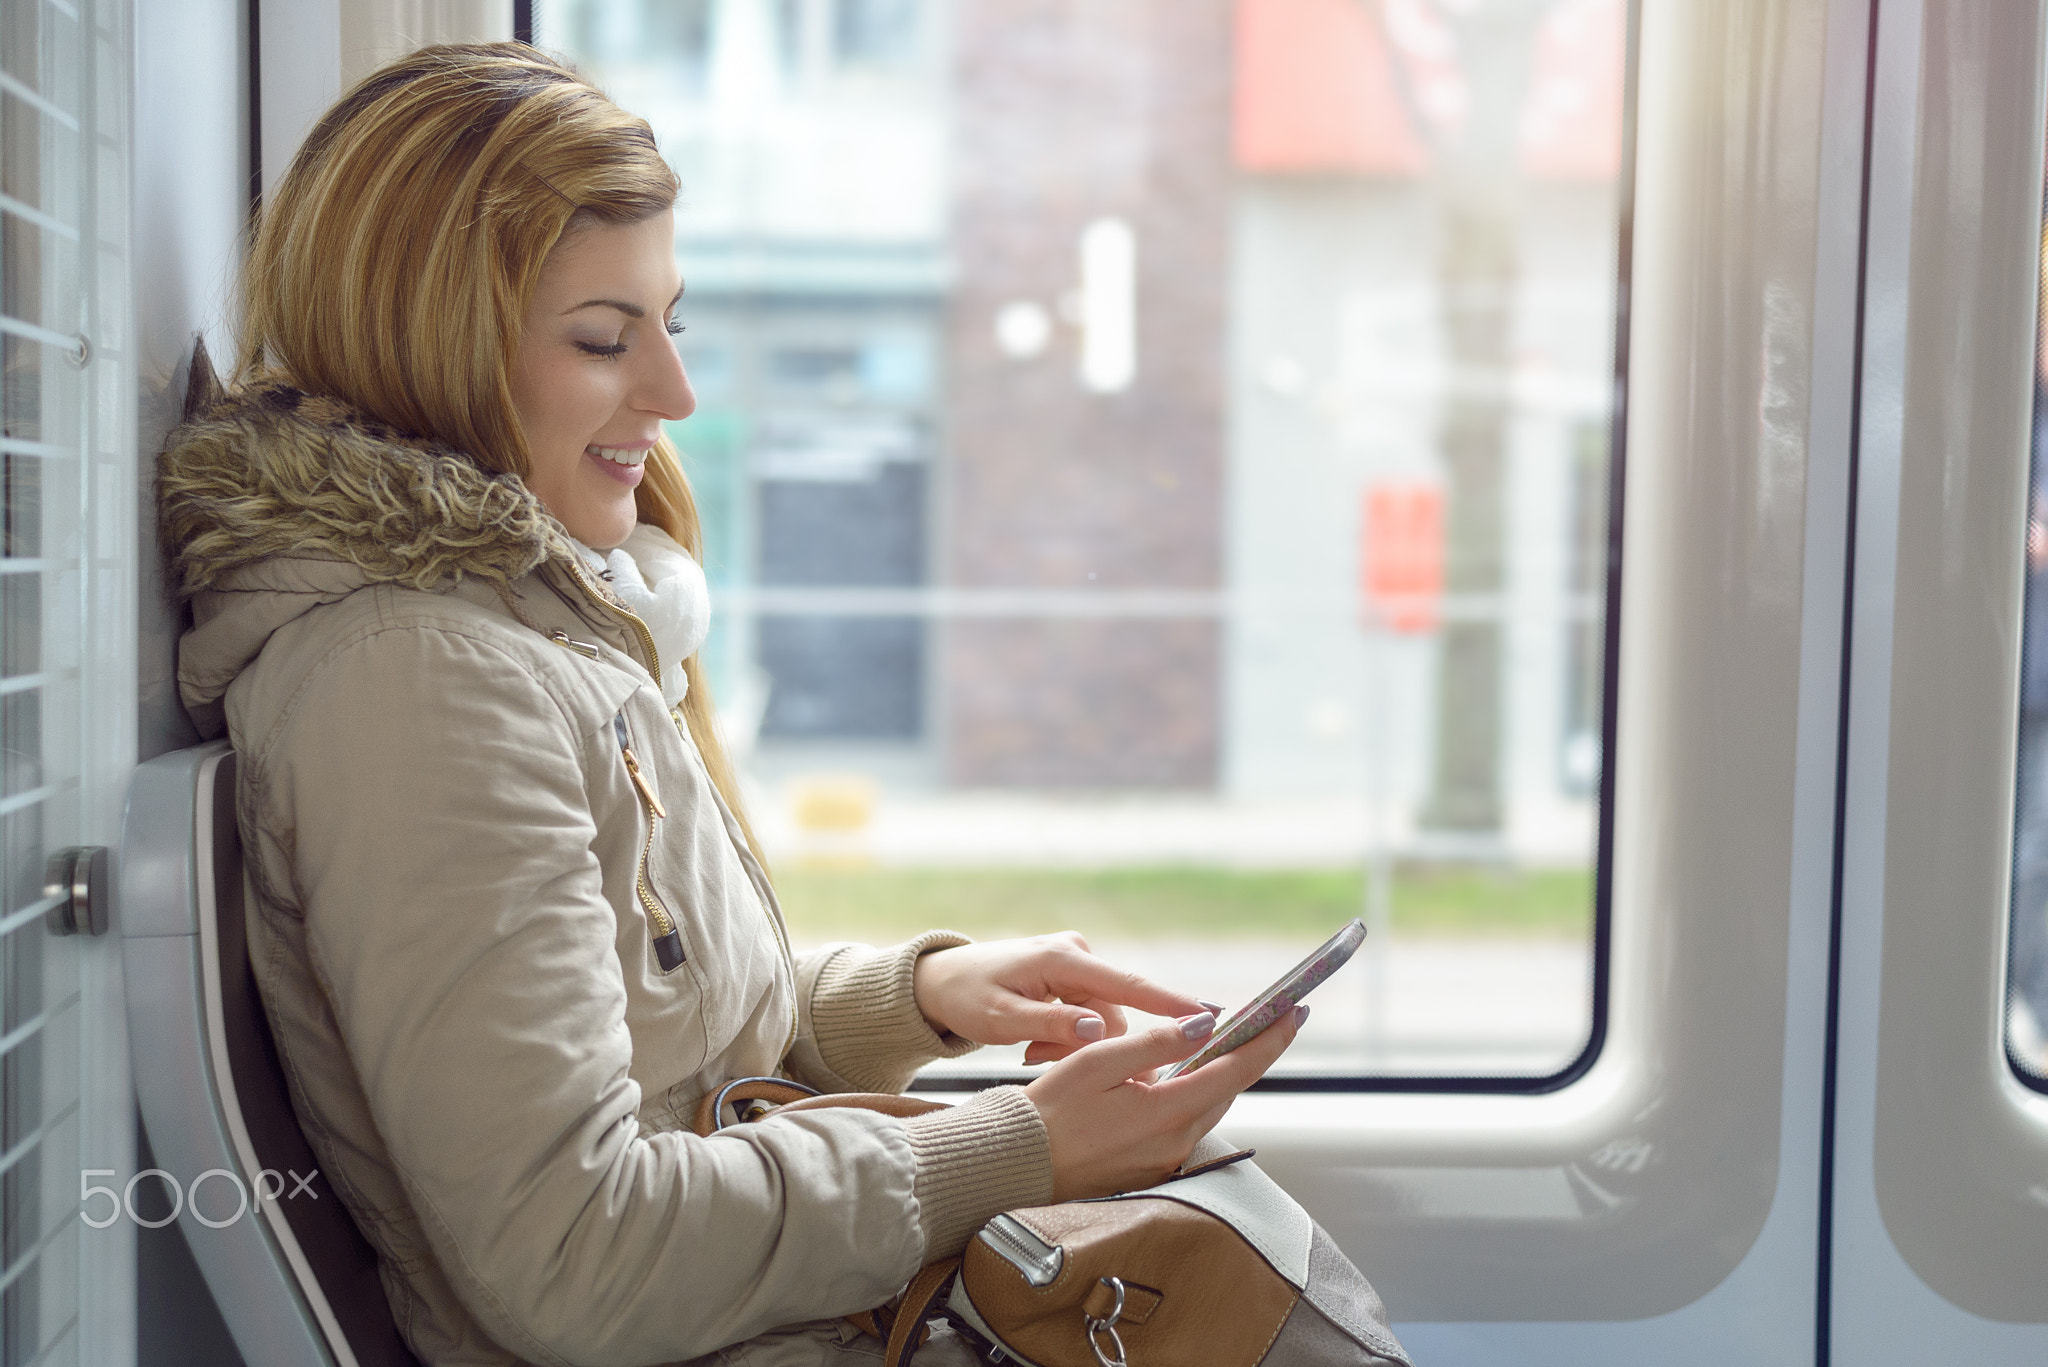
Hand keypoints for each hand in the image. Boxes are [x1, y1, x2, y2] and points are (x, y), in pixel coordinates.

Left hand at [912, 932, 1206, 1062]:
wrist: (941, 982)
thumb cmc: (966, 998)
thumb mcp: (998, 1019)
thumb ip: (1049, 1026)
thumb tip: (1097, 1031)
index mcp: (1063, 959)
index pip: (1128, 985)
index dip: (1170, 1004)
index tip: (1209, 1018)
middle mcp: (1077, 954)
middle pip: (1114, 1014)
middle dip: (1088, 1045)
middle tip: (1037, 1057)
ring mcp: (1077, 964)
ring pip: (1103, 1021)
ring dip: (1074, 1045)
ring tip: (1030, 1052)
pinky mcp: (1074, 977)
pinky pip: (1090, 1015)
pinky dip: (1069, 1036)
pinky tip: (1035, 1043)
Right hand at [1025, 1006, 1304, 1199]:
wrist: (1017, 1164)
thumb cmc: (1049, 1110)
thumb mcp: (1098, 1061)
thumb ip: (1156, 1044)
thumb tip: (1206, 1026)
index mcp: (1167, 1113)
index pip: (1236, 1069)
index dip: (1269, 1038)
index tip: (1294, 1011)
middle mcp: (1175, 1142)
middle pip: (1229, 1088)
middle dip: (1253, 1051)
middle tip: (1271, 1016)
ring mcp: (1165, 1159)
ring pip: (1209, 1105)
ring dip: (1224, 1072)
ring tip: (1234, 1038)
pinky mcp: (1152, 1166)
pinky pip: (1187, 1122)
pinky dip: (1196, 1093)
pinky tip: (1188, 1073)